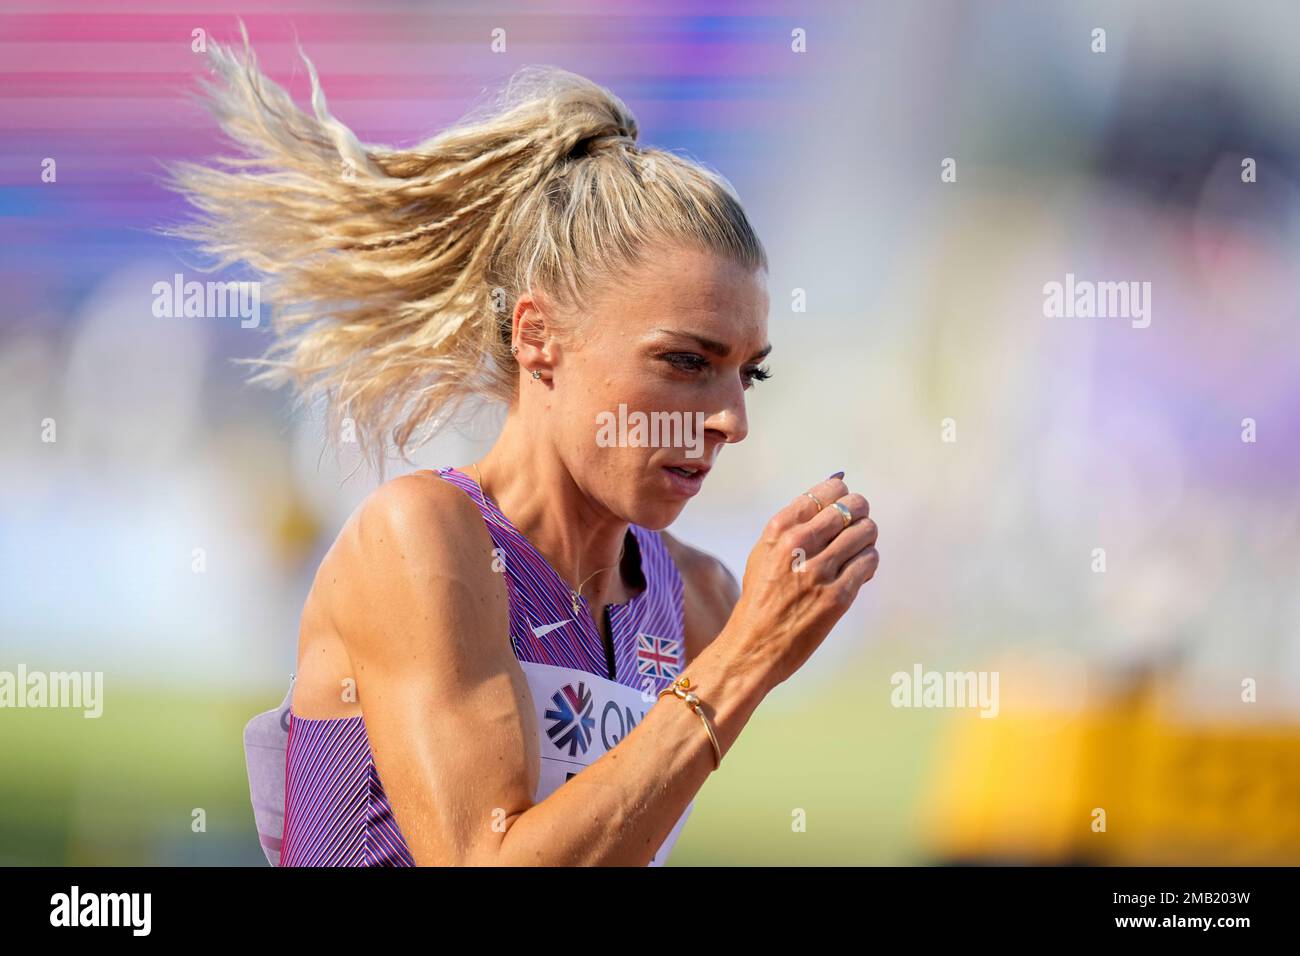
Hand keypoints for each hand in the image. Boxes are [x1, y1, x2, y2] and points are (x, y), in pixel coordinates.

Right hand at [723, 473, 878, 687]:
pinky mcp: (837, 595)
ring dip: (866, 540)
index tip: (841, 506)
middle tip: (855, 529)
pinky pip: (869, 562)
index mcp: (778, 529)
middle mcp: (798, 544)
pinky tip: (856, 573)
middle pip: (852, 507)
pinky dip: (868, 564)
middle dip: (859, 515)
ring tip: (854, 553)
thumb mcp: (763, 552)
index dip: (842, 495)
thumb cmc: (760, 599)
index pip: (827, 492)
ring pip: (866, 532)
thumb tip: (834, 490)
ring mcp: (818, 570)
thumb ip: (793, 523)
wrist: (754, 646)